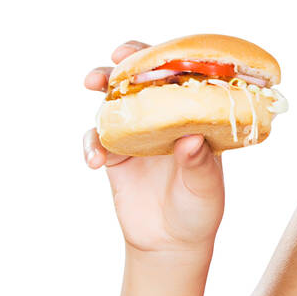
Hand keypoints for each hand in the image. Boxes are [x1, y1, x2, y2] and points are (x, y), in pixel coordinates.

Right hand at [82, 40, 225, 254]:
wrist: (171, 243)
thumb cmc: (199, 209)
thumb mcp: (205, 189)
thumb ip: (199, 164)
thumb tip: (191, 138)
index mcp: (194, 117)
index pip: (183, 78)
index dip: (170, 59)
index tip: (158, 52)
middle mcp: (164, 118)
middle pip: (143, 78)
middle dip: (128, 61)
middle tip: (118, 58)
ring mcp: (137, 133)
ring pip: (115, 99)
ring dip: (102, 85)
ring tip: (92, 83)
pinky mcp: (114, 154)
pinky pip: (96, 139)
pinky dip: (91, 143)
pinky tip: (94, 160)